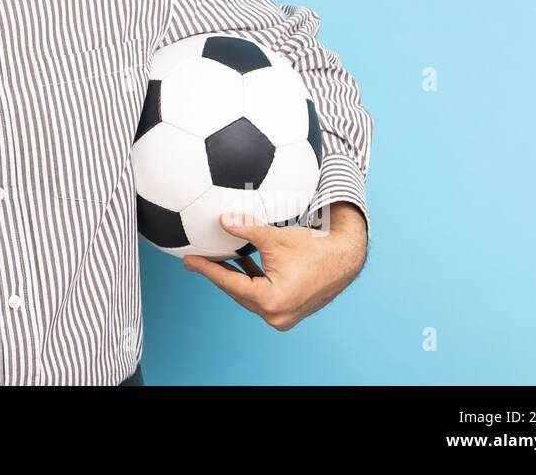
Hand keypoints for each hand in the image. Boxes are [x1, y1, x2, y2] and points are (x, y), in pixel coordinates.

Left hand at [182, 203, 367, 331]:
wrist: (346, 258)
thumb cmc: (315, 247)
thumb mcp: (276, 237)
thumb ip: (247, 229)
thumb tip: (222, 220)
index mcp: (272, 301)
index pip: (230, 284)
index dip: (207, 270)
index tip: (189, 261)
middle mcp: (277, 315)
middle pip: (237, 292)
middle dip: (216, 274)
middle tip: (194, 260)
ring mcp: (284, 316)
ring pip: (248, 296)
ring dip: (232, 278)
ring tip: (213, 260)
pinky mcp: (289, 311)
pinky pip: (261, 296)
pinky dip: (250, 281)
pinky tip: (240, 263)